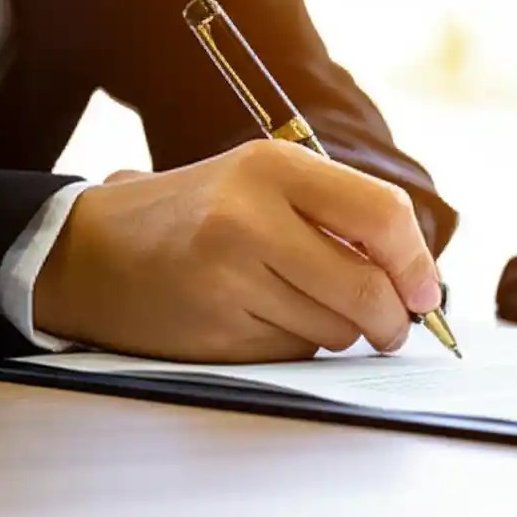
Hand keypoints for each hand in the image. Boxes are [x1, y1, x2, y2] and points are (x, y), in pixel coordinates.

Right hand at [33, 139, 442, 362]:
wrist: (91, 251)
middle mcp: (250, 216)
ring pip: (335, 328)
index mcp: (271, 165)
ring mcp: (229, 276)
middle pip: (367, 287)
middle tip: (393, 327)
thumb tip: (417, 278)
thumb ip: (337, 215)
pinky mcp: (215, 329)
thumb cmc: (194, 215)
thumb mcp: (260, 183)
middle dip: (393, 319)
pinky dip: (295, 344)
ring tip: (299, 304)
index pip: (382, 215)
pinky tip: (259, 319)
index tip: (425, 292)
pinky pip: (294, 351)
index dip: (417, 263)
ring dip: (339, 330)